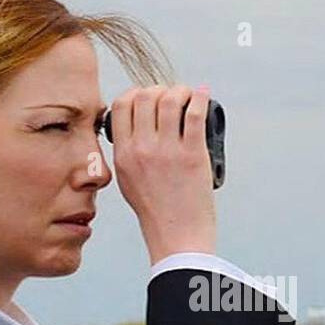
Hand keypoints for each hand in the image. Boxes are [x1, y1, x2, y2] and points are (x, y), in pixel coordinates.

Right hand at [108, 83, 215, 262]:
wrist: (176, 234)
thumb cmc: (155, 209)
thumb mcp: (127, 180)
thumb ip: (127, 153)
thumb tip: (135, 127)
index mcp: (123, 154)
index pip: (122, 105)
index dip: (136, 93)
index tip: (148, 100)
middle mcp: (142, 149)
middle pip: (146, 95)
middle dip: (160, 90)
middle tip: (172, 99)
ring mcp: (167, 151)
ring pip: (170, 98)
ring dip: (181, 91)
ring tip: (188, 98)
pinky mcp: (192, 154)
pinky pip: (195, 113)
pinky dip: (200, 98)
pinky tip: (203, 95)